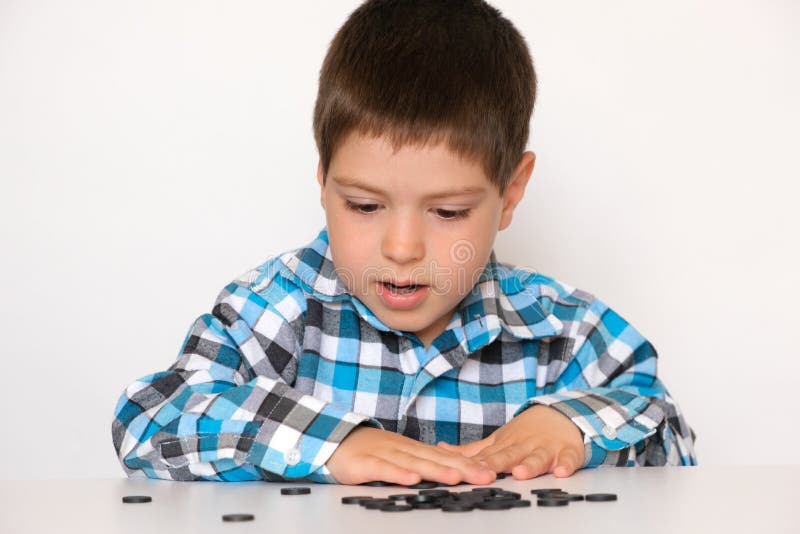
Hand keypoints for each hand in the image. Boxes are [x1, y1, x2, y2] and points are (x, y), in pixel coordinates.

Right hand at [326, 426, 496, 485]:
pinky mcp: (365, 464)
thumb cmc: (371, 452)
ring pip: (413, 463)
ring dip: (436, 471)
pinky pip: (384, 469)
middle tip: (485, 477)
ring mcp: (384, 454)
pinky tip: (412, 480)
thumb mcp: (400, 456)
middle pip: (435, 459)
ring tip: (457, 478)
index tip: (491, 473)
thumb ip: (422, 463)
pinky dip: (398, 473)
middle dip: (462, 468)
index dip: (468, 465)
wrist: (334, 440)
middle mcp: (402, 449)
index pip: (445, 457)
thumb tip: (454, 473)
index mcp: (413, 449)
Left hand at [436, 405, 584, 479]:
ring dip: (530, 465)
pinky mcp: (567, 452)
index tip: (463, 472)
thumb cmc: (525, 432)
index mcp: (506, 444)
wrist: (560, 413)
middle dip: (499, 463)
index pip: (489, 456)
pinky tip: (561, 472)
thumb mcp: (498, 439)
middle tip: (489, 472)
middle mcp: (524, 446)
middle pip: (510, 455)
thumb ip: (472, 449)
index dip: (477, 464)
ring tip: (521, 473)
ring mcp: (546, 449)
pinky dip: (566, 465)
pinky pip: (568, 459)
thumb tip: (440, 450)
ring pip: (538, 457)